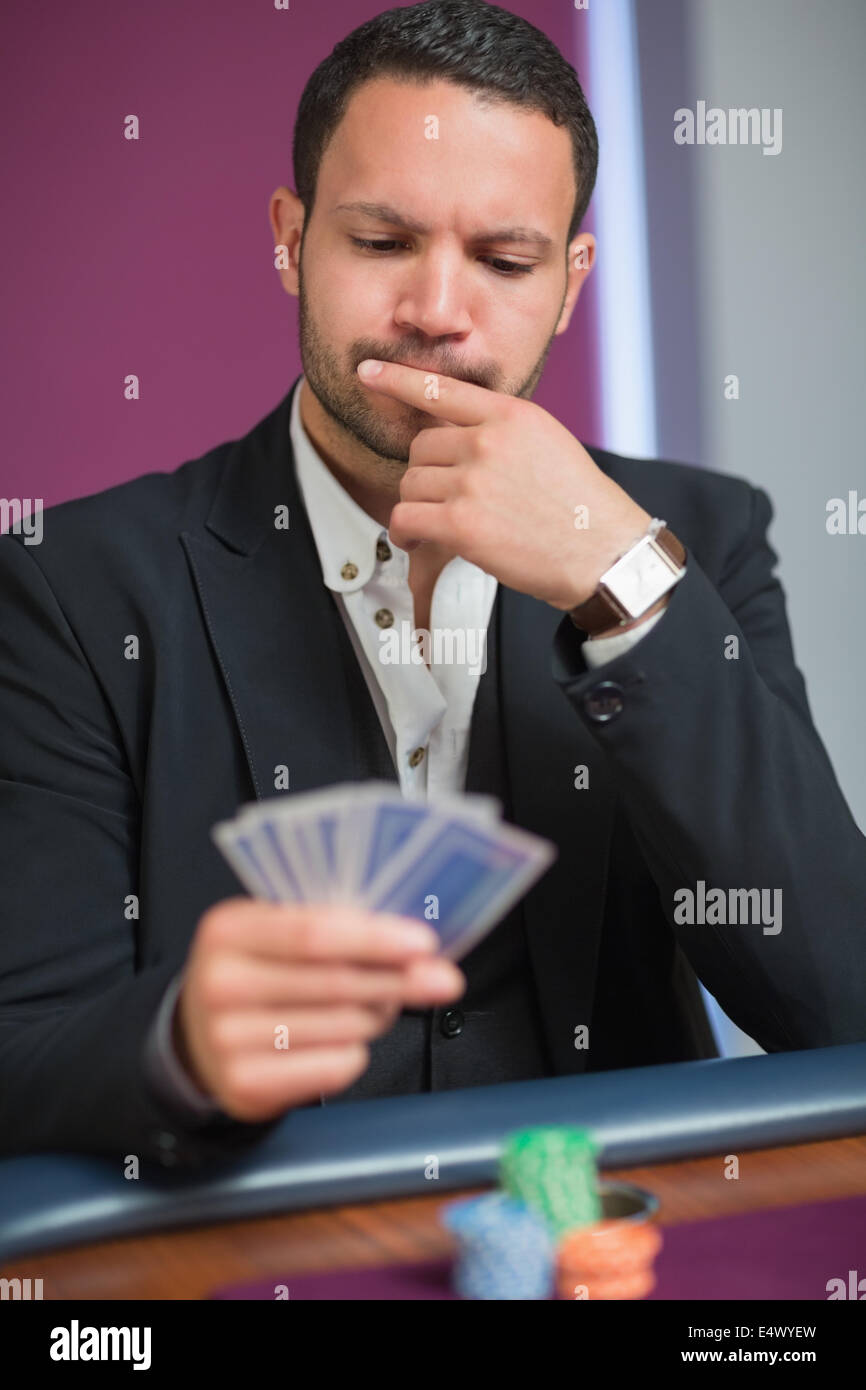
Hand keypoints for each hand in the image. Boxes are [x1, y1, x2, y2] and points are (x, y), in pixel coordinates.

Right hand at [175, 898, 464, 1120]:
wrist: (197, 1036)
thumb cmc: (253, 973)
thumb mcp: (273, 932)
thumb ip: (333, 928)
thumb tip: (413, 946)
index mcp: (228, 930)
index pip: (315, 933)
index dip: (376, 940)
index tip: (423, 945)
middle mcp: (220, 984)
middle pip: (335, 982)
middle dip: (398, 980)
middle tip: (438, 978)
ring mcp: (228, 1040)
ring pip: (343, 1026)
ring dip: (378, 1015)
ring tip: (376, 1005)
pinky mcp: (246, 1086)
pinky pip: (335, 1067)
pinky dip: (355, 1051)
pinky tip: (343, 1039)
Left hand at [358, 359, 652, 609]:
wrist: (604, 551)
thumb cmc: (579, 505)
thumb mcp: (547, 442)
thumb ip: (502, 430)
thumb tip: (456, 434)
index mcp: (511, 415)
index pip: (441, 389)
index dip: (398, 380)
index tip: (368, 371)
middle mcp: (488, 441)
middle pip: (420, 448)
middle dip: (427, 475)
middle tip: (446, 499)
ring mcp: (473, 481)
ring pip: (410, 484)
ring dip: (417, 508)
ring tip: (437, 526)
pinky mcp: (462, 523)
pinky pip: (406, 518)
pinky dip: (405, 533)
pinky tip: (419, 541)